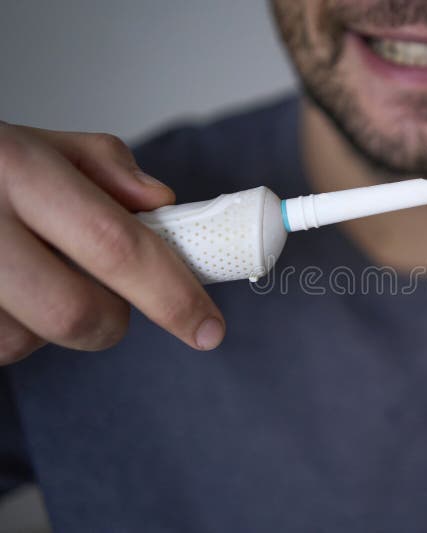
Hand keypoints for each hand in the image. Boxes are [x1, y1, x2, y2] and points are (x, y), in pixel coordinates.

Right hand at [0, 122, 224, 364]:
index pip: (115, 244)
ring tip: (27, 277)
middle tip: (108, 300)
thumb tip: (161, 202)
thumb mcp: (34, 143)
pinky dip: (8, 330)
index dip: (172, 294)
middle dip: (111, 321)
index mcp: (15, 169)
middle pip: (75, 314)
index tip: (209, 329)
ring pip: (23, 342)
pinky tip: (0, 292)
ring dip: (46, 325)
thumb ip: (105, 167)